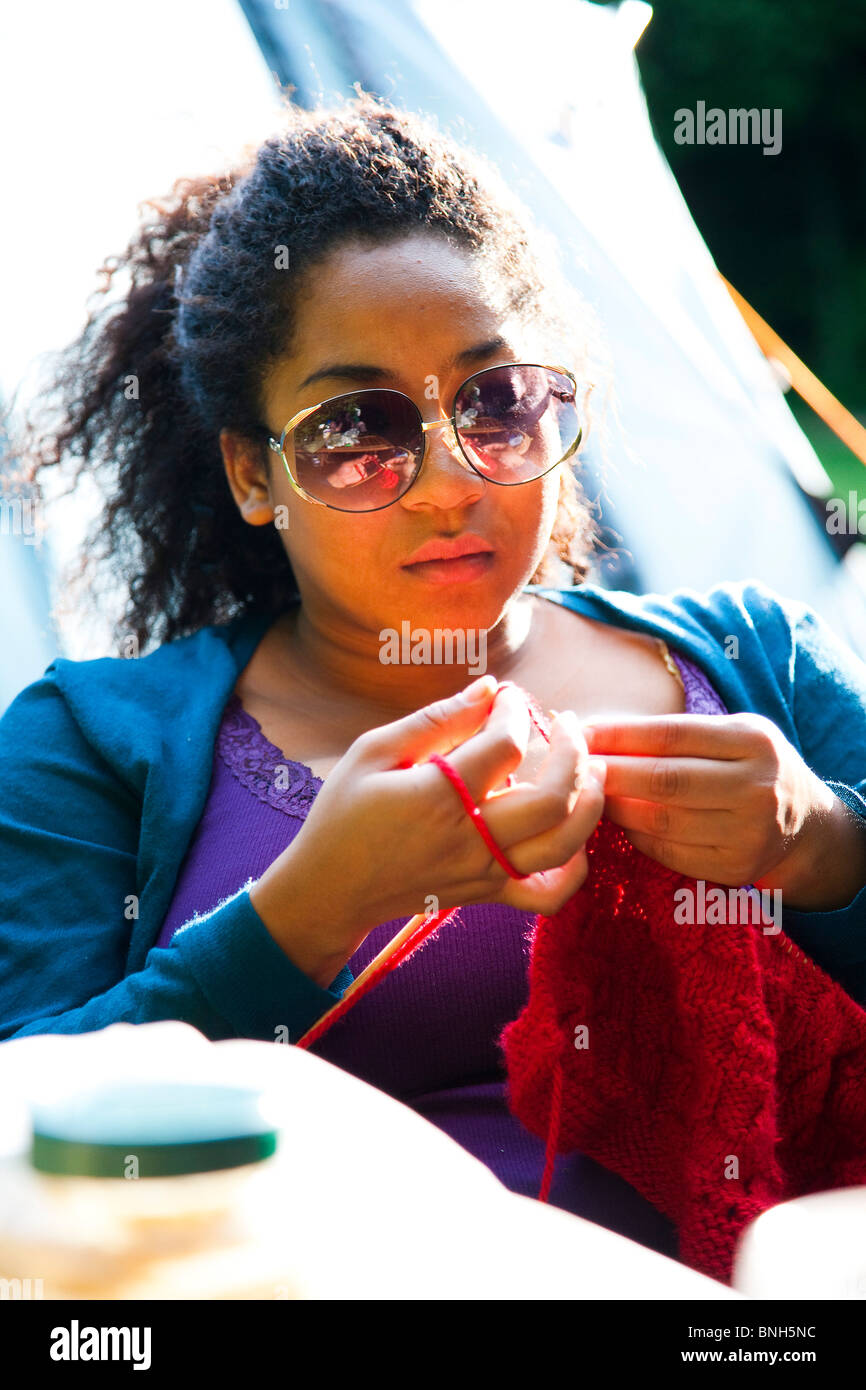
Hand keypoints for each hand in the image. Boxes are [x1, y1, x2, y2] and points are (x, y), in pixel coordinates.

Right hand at [251, 680, 606, 984]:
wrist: (330, 888)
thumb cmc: (344, 813)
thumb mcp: (374, 751)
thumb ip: (436, 718)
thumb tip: (490, 689)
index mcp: (437, 797)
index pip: (506, 746)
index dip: (517, 713)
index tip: (508, 698)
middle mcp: (469, 839)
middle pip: (552, 798)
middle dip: (573, 751)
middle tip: (567, 723)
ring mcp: (483, 872)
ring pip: (563, 845)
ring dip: (590, 802)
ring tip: (591, 768)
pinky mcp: (487, 894)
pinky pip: (548, 894)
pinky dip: (574, 869)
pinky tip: (573, 836)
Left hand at [583, 711, 865, 908]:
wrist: (803, 827)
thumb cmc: (749, 768)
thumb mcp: (730, 736)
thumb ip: (674, 733)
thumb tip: (593, 731)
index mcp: (754, 740)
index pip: (671, 735)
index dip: (619, 734)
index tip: (579, 731)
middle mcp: (757, 787)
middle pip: (663, 780)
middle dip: (608, 772)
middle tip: (571, 767)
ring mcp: (748, 832)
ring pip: (660, 820)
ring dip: (614, 807)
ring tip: (587, 794)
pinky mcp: (734, 868)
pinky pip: (667, 851)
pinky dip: (635, 835)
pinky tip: (620, 821)